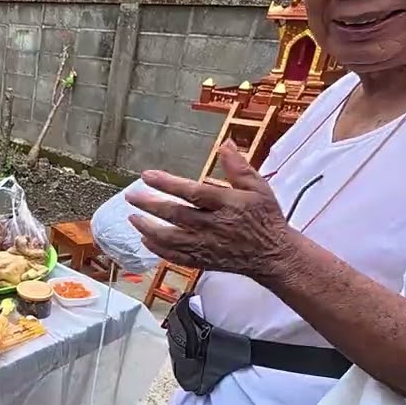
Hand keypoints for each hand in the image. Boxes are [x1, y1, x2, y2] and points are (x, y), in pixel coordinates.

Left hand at [128, 144, 296, 280]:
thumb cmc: (265, 218)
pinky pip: (175, 257)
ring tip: (133, 218)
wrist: (274, 255)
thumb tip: (226, 143)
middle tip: (131, 196)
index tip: (147, 175)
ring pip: (171, 239)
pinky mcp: (203, 261)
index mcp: (227, 204)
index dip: (168, 183)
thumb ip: (239, 167)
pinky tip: (146, 240)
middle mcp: (214, 226)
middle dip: (150, 205)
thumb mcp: (258, 187)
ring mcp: (207, 246)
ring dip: (148, 228)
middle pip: (175, 215)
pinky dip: (158, 250)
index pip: (192, 192)